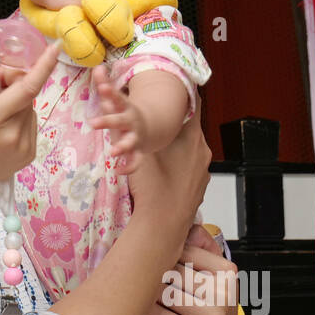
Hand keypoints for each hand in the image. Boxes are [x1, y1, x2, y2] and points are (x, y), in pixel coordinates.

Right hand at [0, 39, 56, 207]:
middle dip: (10, 86)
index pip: (27, 87)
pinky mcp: (29, 155)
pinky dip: (18, 119)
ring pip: (29, 109)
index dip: (44, 66)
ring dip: (15, 103)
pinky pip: (30, 125)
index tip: (55, 47)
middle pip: (26, 95)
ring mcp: (24, 147)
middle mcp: (14, 134)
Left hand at [87, 66, 141, 173]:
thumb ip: (105, 84)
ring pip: (130, 143)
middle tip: (93, 123)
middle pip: (120, 121)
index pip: (117, 98)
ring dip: (121, 147)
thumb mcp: (116, 99)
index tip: (101, 87)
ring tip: (112, 152)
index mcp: (125, 108)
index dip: (109, 92)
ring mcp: (135, 137)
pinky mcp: (137, 152)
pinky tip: (118, 172)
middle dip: (108, 121)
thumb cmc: (124, 113)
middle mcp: (131, 122)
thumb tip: (96, 67)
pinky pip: (135, 162)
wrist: (148, 128)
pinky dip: (129, 167)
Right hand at [125, 92, 209, 238]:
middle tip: (157, 119)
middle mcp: (203, 150)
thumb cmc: (153, 188)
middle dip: (174, 122)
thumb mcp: (136, 150)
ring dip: (176, 143)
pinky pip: (190, 165)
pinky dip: (179, 162)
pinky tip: (164, 171)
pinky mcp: (200, 185)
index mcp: (192, 138)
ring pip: (190, 147)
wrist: (163, 226)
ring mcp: (203, 169)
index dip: (185, 95)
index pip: (194, 105)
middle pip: (190, 127)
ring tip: (158, 146)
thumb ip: (125, 125)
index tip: (178, 88)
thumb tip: (110, 103)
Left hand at [147, 226, 237, 314]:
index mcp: (227, 271)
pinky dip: (152, 312)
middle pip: (175, 274)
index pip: (185, 252)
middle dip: (155, 273)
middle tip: (136, 270)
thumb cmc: (209, 299)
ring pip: (169, 296)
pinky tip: (145, 307)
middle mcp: (225, 294)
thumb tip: (186, 224)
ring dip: (150, 292)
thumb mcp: (211, 270)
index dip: (164, 254)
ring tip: (139, 288)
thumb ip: (199, 244)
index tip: (149, 253)